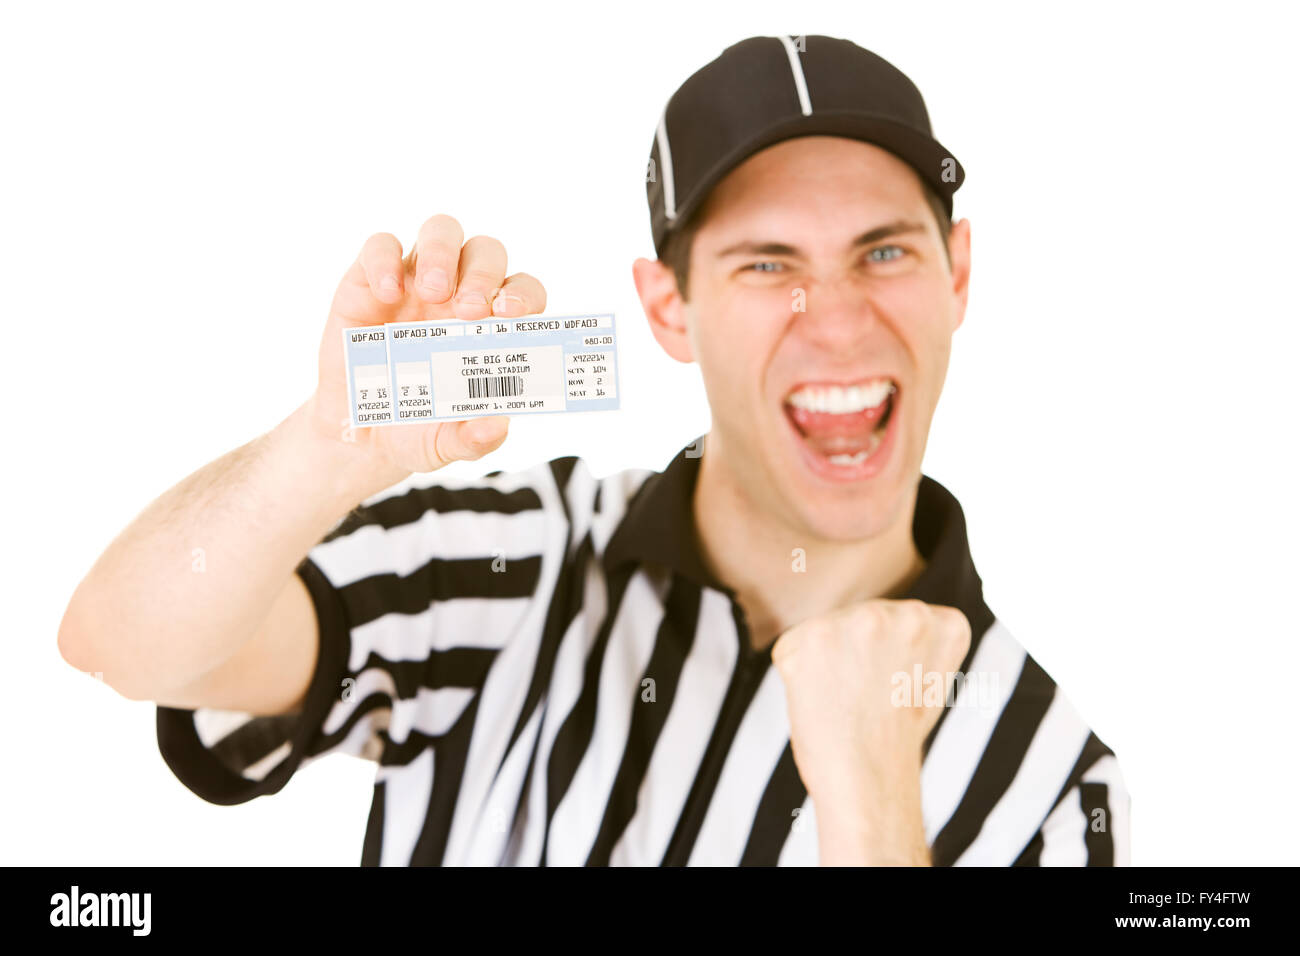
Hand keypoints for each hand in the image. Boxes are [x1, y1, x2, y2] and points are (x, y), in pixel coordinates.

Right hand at [306, 213, 546, 480]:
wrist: (358, 435)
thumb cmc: (417, 429)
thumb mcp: (446, 444)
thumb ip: (473, 439)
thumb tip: (497, 426)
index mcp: (492, 327)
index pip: (523, 291)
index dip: (524, 295)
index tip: (512, 315)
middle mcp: (459, 295)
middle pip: (486, 252)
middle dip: (485, 273)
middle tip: (471, 310)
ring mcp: (416, 282)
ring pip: (442, 232)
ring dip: (444, 252)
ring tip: (435, 291)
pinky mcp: (368, 281)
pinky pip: (380, 247)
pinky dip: (385, 260)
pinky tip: (388, 293)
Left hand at [770, 598, 970, 863]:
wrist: (869, 782)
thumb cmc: (894, 742)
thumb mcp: (930, 681)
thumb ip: (912, 642)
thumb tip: (877, 626)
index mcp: (940, 622)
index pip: (901, 622)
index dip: (891, 660)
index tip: (896, 689)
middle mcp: (904, 612)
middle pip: (861, 621)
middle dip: (855, 654)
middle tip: (867, 699)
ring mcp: (858, 620)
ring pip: (827, 632)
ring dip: (825, 661)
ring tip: (845, 699)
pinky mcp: (813, 634)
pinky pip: (791, 648)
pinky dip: (795, 674)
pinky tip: (819, 698)